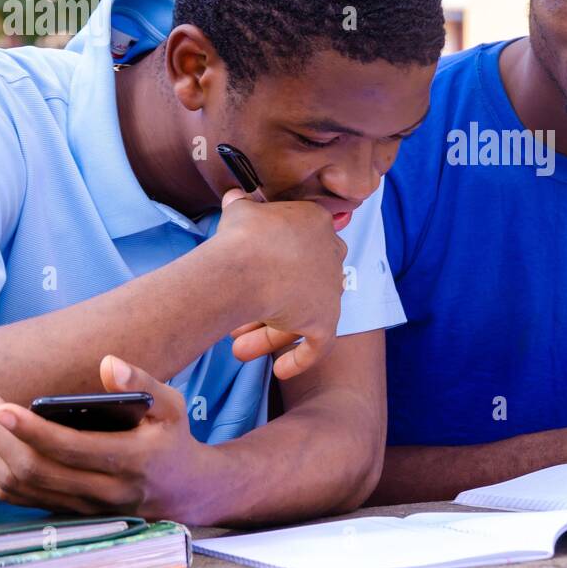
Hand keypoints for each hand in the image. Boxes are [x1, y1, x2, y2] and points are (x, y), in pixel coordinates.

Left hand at [0, 356, 215, 521]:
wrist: (181, 489)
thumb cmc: (171, 438)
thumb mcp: (172, 406)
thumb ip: (143, 383)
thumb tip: (108, 363)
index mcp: (132, 459)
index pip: (70, 448)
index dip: (30, 429)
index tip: (1, 407)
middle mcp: (105, 490)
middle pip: (36, 471)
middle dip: (1, 437)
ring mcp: (84, 506)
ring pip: (22, 488)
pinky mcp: (69, 512)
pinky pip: (20, 499)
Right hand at [215, 188, 347, 379]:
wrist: (244, 265)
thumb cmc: (240, 236)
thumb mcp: (240, 210)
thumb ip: (243, 204)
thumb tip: (235, 195)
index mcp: (316, 221)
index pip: (304, 241)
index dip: (277, 260)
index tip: (256, 273)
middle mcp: (330, 254)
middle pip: (304, 280)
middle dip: (274, 300)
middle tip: (244, 318)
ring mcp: (331, 289)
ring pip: (302, 314)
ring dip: (270, 333)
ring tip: (239, 348)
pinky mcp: (327, 321)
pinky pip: (318, 345)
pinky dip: (300, 358)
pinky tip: (281, 371)